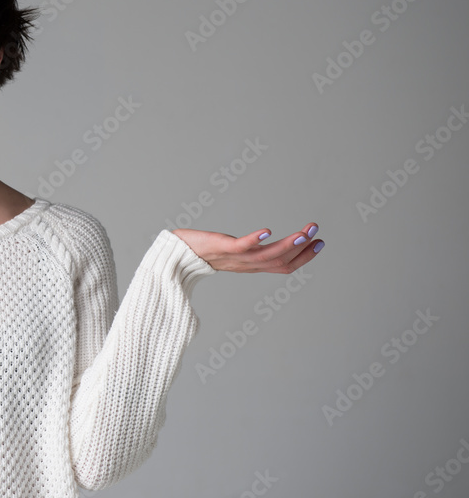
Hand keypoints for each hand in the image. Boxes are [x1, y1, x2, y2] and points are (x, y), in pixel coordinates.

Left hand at [170, 223, 322, 273]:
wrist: (177, 254)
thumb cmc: (203, 251)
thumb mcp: (233, 251)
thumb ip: (250, 248)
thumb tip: (265, 240)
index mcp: (252, 266)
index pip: (284, 266)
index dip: (304, 258)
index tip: (320, 243)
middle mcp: (246, 265)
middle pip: (280, 261)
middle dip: (302, 249)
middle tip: (317, 233)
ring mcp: (235, 258)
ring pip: (267, 256)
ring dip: (288, 245)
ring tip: (304, 233)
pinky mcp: (222, 248)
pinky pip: (242, 246)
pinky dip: (255, 240)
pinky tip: (268, 231)